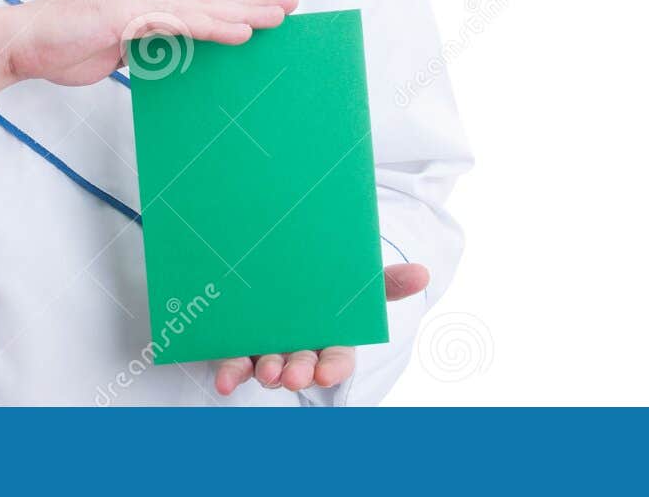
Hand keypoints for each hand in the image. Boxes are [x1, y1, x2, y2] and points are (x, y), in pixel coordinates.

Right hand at [1, 0, 297, 86]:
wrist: (19, 44)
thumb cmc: (62, 48)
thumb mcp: (113, 50)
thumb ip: (144, 48)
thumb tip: (169, 57)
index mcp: (144, 1)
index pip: (200, 1)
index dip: (236, 4)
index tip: (270, 8)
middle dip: (253, 1)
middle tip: (294, 4)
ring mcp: (137, 2)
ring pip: (202, 7)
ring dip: (243, 12)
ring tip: (279, 18)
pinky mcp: (126, 16)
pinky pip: (179, 23)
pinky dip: (212, 28)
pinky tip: (239, 34)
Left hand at [212, 263, 429, 396]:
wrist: (279, 267)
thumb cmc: (325, 285)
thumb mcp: (356, 281)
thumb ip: (387, 282)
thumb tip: (424, 273)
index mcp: (328, 338)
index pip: (335, 359)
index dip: (331, 368)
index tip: (325, 373)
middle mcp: (298, 348)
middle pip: (299, 364)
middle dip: (296, 372)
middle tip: (291, 376)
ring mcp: (268, 349)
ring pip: (267, 366)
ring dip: (265, 373)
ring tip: (265, 374)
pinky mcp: (239, 345)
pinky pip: (235, 362)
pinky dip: (230, 373)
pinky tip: (224, 381)